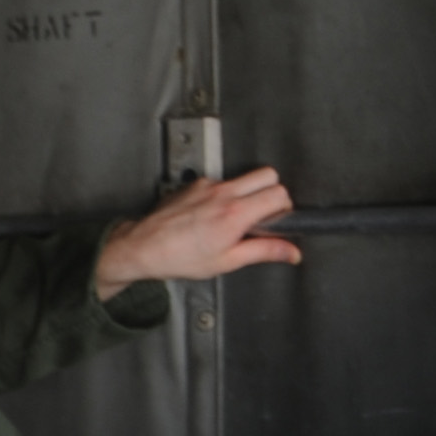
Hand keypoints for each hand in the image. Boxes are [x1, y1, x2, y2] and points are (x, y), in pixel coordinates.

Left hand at [92, 168, 300, 300]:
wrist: (143, 247)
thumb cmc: (179, 257)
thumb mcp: (227, 261)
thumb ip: (264, 251)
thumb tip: (291, 252)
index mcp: (235, 214)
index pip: (279, 194)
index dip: (285, 208)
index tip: (278, 222)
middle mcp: (223, 193)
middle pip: (268, 175)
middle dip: (273, 192)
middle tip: (264, 214)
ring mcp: (208, 185)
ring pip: (244, 178)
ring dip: (248, 194)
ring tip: (234, 219)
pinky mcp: (196, 184)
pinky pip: (222, 183)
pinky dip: (225, 195)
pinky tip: (213, 215)